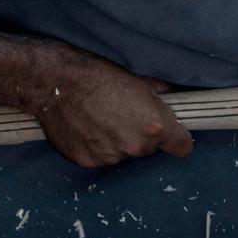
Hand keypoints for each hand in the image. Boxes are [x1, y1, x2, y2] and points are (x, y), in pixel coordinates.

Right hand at [26, 44, 192, 167]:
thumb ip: (165, 96)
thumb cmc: (99, 75)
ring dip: (119, 142)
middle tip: (125, 116)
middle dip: (143, 136)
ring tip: (103, 119)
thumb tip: (181, 99)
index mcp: (155, 126)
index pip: (183, 147)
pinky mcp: (88, 162)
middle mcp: (135, 146)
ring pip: (125, 154)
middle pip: (151, 149)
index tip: (172, 135)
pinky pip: (101, 157)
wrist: (55, 82)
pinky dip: (97, 147)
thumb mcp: (142, 79)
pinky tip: (88, 127)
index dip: (178, 139)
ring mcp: (110, 157)